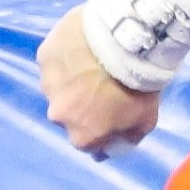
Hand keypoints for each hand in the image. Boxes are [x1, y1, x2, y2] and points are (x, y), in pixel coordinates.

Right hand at [37, 4, 161, 157]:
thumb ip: (127, 137)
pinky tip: (83, 44)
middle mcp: (58, 115)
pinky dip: (66, 56)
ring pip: (59, 86)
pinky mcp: (44, 57)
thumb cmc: (138, 85)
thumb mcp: (146, 120)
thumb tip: (112, 148)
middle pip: (70, 113)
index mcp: (82, 136)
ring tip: (93, 61)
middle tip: (103, 83)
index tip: (111, 112)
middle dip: (83, 102)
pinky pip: (55, 60)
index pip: (89, 141)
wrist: (124, 42)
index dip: (101, 126)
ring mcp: (48, 85)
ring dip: (72, 78)